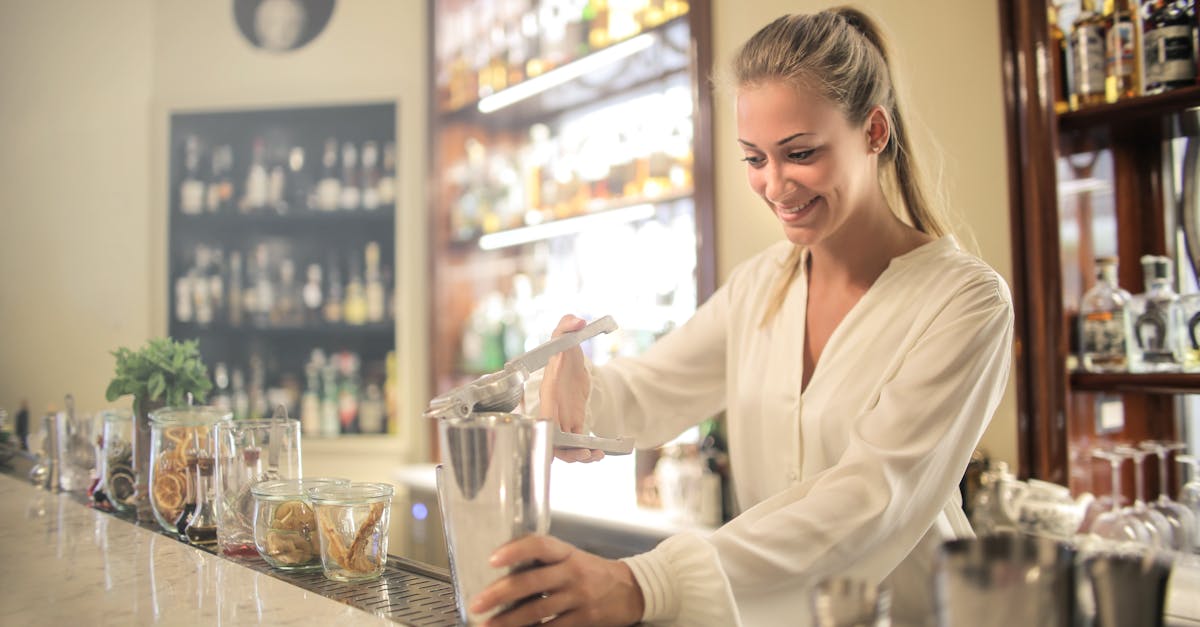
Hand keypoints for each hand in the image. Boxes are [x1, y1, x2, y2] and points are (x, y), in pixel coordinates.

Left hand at [471, 535, 643, 626]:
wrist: (632, 590)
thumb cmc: (593, 572)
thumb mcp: (572, 557)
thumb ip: (544, 562)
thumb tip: (504, 570)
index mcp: (567, 553)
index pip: (539, 545)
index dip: (515, 550)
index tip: (493, 559)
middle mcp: (572, 572)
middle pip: (531, 582)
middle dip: (500, 594)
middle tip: (478, 603)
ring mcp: (579, 597)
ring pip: (537, 610)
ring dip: (508, 621)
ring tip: (488, 626)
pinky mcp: (584, 620)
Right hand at [541, 315, 603, 462]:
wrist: (572, 362)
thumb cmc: (565, 350)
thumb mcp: (566, 337)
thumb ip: (566, 325)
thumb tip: (576, 320)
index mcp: (548, 391)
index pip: (543, 413)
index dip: (549, 428)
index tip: (559, 437)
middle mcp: (551, 409)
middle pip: (551, 438)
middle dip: (565, 451)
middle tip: (585, 453)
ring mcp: (561, 419)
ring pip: (563, 447)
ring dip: (577, 456)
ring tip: (595, 456)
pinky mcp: (573, 424)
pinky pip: (576, 444)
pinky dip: (586, 452)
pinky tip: (599, 454)